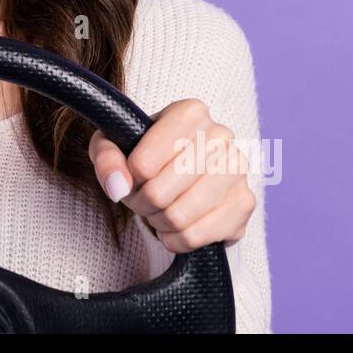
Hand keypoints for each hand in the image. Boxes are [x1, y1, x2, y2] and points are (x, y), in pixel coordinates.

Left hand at [89, 97, 254, 254]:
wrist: (182, 171)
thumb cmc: (146, 152)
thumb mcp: (114, 144)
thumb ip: (107, 157)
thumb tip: (118, 185)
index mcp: (190, 112)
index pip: (143, 165)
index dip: (129, 181)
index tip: (132, 178)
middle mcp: (221, 135)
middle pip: (160, 194)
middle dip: (142, 204)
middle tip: (142, 200)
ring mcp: (238, 169)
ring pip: (179, 218)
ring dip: (159, 223)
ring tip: (158, 211)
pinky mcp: (246, 203)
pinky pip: (199, 237)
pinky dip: (178, 240)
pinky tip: (176, 227)